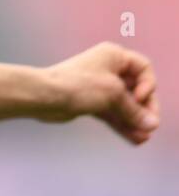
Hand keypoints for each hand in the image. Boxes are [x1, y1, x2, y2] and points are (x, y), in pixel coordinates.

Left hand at [42, 42, 159, 144]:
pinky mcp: (91, 102)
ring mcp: (99, 86)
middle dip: (144, 109)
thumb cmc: (78, 85)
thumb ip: (134, 110)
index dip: (147, 84)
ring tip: (143, 137)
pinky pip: (113, 113)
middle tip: (149, 126)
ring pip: (124, 104)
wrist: (44, 95)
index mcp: (113, 56)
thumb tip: (151, 124)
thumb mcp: (113, 94)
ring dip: (134, 120)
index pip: (143, 68)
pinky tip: (134, 139)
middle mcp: (108, 68)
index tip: (139, 98)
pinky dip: (123, 124)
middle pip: (136, 89)